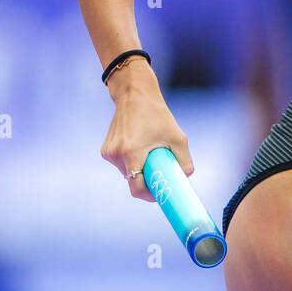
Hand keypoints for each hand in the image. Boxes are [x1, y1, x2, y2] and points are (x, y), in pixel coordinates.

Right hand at [101, 65, 194, 201]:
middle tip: (161, 171)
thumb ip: (184, 160)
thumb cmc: (157, 115)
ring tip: (149, 152)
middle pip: (134, 181)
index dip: (149, 195)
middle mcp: (116, 154)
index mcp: (132, 152)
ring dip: (139, 169)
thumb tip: (185, 178)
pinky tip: (139, 146)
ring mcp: (109, 153)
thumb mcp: (178, 137)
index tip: (160, 194)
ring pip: (127, 173)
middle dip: (147, 180)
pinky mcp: (106, 150)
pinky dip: (132, 161)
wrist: (134, 94)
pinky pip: (122, 164)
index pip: (137, 188)